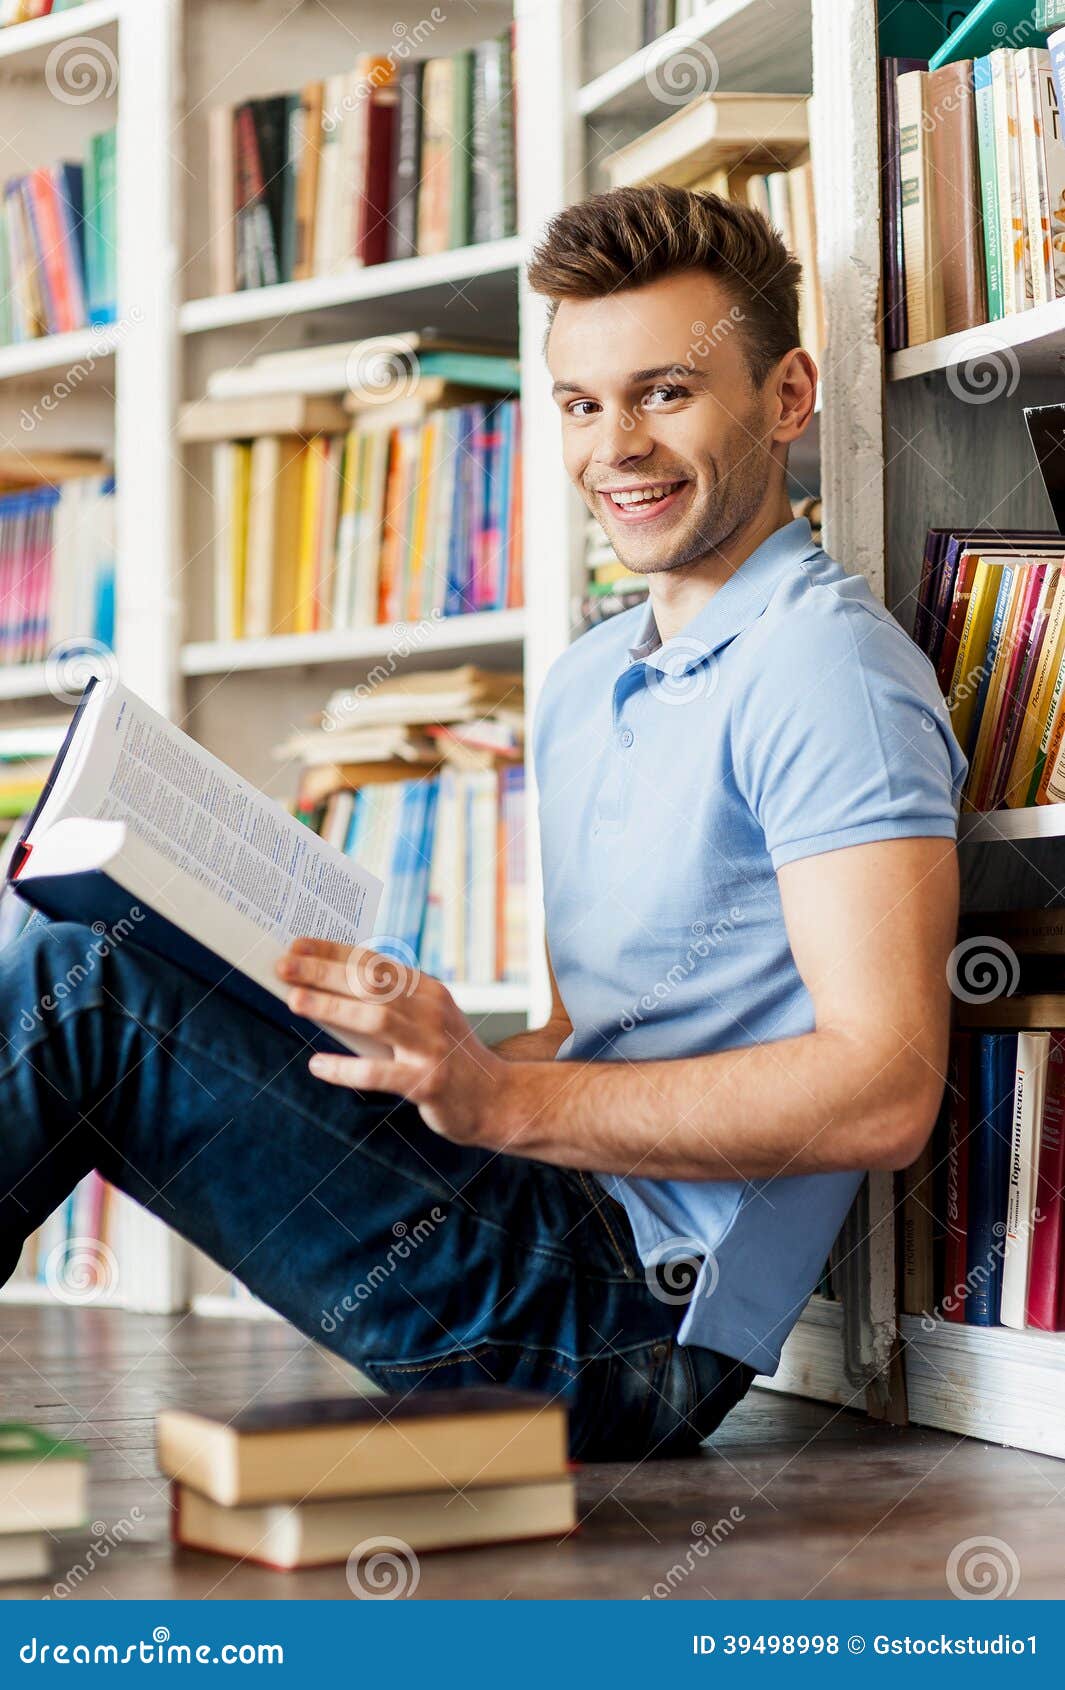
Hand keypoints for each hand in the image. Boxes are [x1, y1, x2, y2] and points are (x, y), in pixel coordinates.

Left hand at [275, 938, 507, 1145]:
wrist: (499, 1100)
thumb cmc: (449, 1059)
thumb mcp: (426, 1021)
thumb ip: (388, 1005)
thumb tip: (324, 992)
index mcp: (426, 989)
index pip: (373, 961)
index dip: (332, 951)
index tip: (296, 945)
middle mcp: (431, 1010)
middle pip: (370, 983)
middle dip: (323, 971)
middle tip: (283, 965)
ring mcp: (432, 1046)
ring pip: (376, 1018)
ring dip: (332, 1007)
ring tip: (294, 1001)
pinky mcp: (430, 1082)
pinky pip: (382, 1073)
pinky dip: (347, 1069)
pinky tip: (318, 1065)